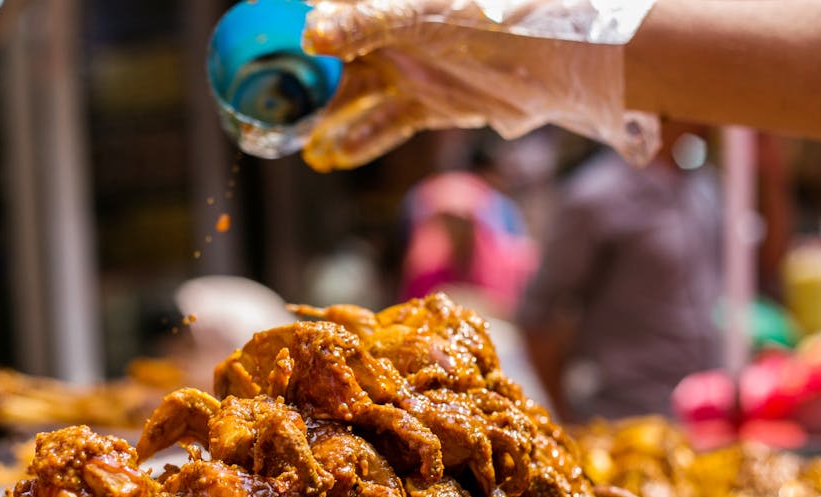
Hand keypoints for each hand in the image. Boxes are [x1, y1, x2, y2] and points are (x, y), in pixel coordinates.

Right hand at [300, 0, 658, 170]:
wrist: (563, 55)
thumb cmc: (496, 16)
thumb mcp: (426, 15)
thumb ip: (368, 21)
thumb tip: (312, 31)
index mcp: (384, 5)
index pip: (327, 14)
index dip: (292, 29)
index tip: (257, 49)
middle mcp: (393, 34)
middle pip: (335, 62)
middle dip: (303, 87)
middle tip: (268, 112)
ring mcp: (412, 69)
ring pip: (356, 98)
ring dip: (327, 121)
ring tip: (297, 144)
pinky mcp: (433, 102)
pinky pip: (387, 125)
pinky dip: (362, 141)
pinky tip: (333, 157)